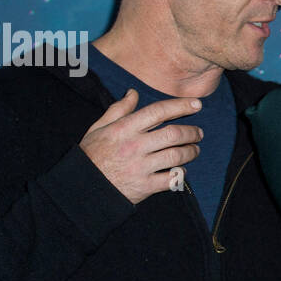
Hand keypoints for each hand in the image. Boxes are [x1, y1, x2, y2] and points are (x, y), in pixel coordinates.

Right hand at [79, 90, 202, 203]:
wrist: (82, 187)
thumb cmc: (92, 154)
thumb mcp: (99, 127)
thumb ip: (118, 109)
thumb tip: (133, 93)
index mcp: (124, 128)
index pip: (158, 111)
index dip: (180, 106)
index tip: (197, 104)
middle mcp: (134, 146)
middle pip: (173, 134)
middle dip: (191, 132)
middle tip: (198, 133)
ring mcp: (141, 167)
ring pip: (176, 156)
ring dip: (191, 152)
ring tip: (195, 149)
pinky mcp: (145, 186)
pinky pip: (171, 179)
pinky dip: (181, 174)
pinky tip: (182, 170)